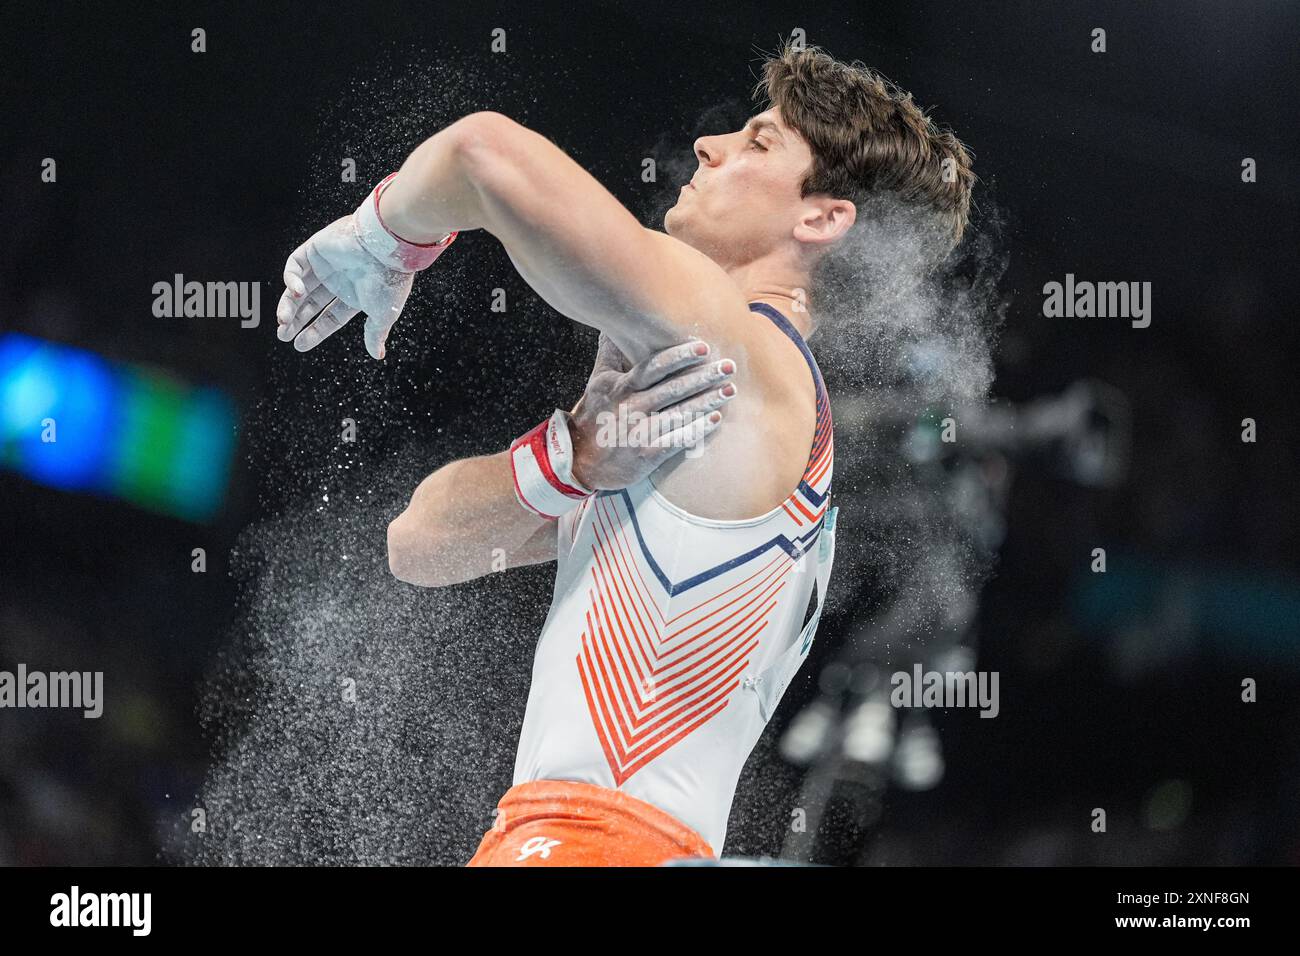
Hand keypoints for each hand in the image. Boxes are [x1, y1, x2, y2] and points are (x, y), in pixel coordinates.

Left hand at [276, 216, 414, 358]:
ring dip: (289, 304)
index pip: (330, 317)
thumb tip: (377, 355)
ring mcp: (325, 264)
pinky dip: (291, 280)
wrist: (387, 249)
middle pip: (310, 304)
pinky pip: (295, 265)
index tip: (299, 345)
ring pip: (298, 287)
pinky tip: (297, 293)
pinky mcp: (315, 249)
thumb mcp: (383, 315)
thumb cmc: (389, 281)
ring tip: (283, 320)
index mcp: (354, 296)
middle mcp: (338, 280)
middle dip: (295, 320)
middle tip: (283, 335)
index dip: (314, 331)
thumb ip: (375, 334)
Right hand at [569, 333, 737, 489]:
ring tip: (729, 390)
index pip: (653, 367)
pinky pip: (676, 441)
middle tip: (729, 366)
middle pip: (672, 389)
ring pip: (678, 414)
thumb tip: (613, 324)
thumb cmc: (595, 415)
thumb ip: (610, 353)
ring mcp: (638, 432)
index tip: (703, 347)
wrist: (581, 461)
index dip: (678, 357)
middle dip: (702, 377)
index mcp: (620, 387)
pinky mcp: (645, 454)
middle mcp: (630, 407)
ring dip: (707, 401)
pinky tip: (716, 419)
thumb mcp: (598, 382)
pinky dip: (696, 430)